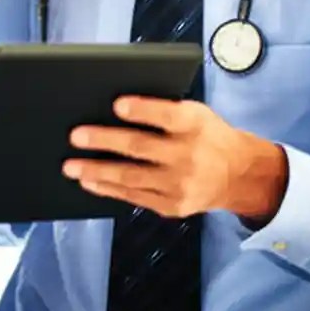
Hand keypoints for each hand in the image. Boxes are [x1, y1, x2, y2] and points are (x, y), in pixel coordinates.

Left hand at [61, 97, 287, 220]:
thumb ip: (163, 110)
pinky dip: (108, 189)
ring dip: (96, 171)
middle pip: (140, 147)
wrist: (238, 175)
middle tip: (76, 136)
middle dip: (104, 141)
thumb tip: (115, 107)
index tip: (117, 104)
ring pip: (131, 177)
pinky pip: (133, 197)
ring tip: (71, 166)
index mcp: (195, 125)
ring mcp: (180, 185)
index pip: (167, 116)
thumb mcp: (196, 113)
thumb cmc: (207, 136)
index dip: (142, 110)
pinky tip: (89, 181)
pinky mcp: (172, 206)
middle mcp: (188, 156)